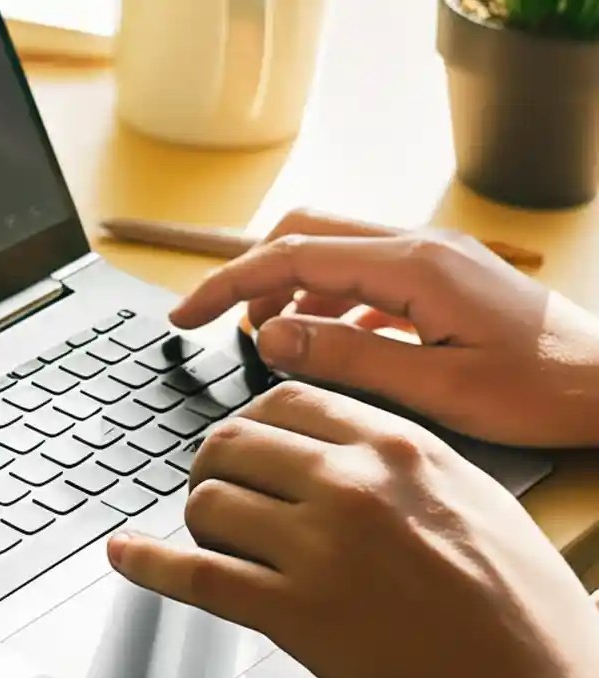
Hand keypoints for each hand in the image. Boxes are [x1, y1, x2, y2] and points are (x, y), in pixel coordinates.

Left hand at [107, 382, 598, 677]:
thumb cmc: (515, 597)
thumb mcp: (467, 490)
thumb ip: (392, 453)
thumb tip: (327, 436)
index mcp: (393, 445)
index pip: (283, 401)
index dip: (249, 423)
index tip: (243, 443)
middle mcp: (349, 484)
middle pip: (232, 444)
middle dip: (213, 466)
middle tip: (216, 489)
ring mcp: (318, 548)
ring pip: (209, 504)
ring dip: (197, 519)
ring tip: (210, 536)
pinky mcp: (294, 613)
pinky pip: (196, 575)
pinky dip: (148, 564)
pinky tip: (126, 555)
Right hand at [170, 208, 598, 446]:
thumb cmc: (544, 391)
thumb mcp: (437, 386)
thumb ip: (346, 355)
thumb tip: (271, 333)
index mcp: (412, 265)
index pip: (290, 256)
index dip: (227, 287)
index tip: (184, 316)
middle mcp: (418, 245)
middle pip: (303, 235)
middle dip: (247, 275)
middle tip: (208, 321)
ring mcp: (431, 257)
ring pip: (331, 251)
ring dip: (287, 288)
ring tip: (266, 340)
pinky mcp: (441, 276)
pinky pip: (363, 273)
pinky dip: (326, 299)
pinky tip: (324, 340)